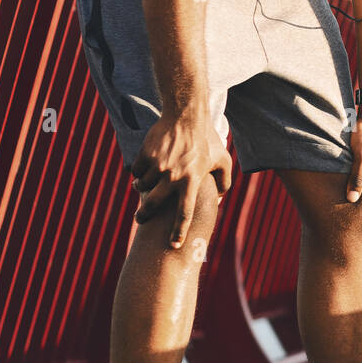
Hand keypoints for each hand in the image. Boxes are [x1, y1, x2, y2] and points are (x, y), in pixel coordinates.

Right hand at [130, 109, 232, 249]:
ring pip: (143, 186)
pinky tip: (147, 164)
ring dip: (143, 187)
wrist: (186, 116)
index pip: (184, 213)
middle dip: (144, 215)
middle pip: (154, 205)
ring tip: (148, 182)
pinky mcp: (146, 156)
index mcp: (192, 182)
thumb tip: (220, 200)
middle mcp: (174, 177)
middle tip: (140, 219)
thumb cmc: (206, 140)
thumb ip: (224, 182)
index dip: (179, 231)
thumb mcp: (222, 160)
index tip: (173, 246)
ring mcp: (158, 166)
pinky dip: (139, 170)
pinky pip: (136, 171)